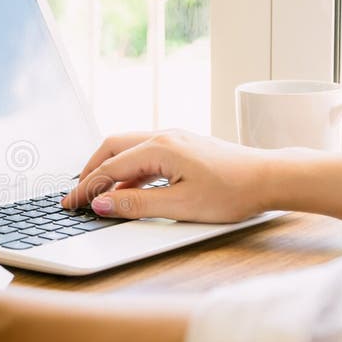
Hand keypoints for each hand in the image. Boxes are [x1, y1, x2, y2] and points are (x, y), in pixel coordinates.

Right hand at [61, 130, 271, 222]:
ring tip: (100, 192)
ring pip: (128, 147)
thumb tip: (102, 204)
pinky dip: (130, 168)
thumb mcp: (179, 205)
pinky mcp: (184, 146)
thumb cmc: (233, 191)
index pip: (109, 169)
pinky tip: (131, 188)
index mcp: (158, 148)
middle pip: (112, 147)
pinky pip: (145, 152)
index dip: (86, 188)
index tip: (70, 204)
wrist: (271, 178)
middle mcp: (163, 136)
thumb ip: (136, 204)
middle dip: (91, 170)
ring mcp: (175, 138)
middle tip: (78, 193)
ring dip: (110, 167)